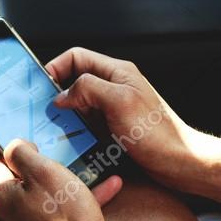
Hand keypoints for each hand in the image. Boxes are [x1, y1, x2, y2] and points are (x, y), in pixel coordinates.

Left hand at [0, 135, 121, 220]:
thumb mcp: (44, 171)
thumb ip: (21, 152)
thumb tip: (13, 147)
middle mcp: (1, 214)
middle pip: (2, 177)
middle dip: (19, 160)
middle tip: (35, 145)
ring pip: (30, 192)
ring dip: (50, 178)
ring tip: (74, 167)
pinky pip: (48, 209)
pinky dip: (66, 197)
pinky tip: (97, 189)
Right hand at [47, 48, 207, 192]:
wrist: (179, 163)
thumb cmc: (157, 134)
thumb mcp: (119, 102)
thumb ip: (88, 88)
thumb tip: (63, 94)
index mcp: (117, 72)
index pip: (77, 57)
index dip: (56, 67)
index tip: (41, 86)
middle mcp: (115, 87)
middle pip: (75, 81)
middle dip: (58, 93)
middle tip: (45, 111)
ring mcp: (114, 109)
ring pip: (79, 105)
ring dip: (66, 115)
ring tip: (57, 128)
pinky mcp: (114, 129)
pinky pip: (87, 125)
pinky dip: (76, 131)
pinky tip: (73, 141)